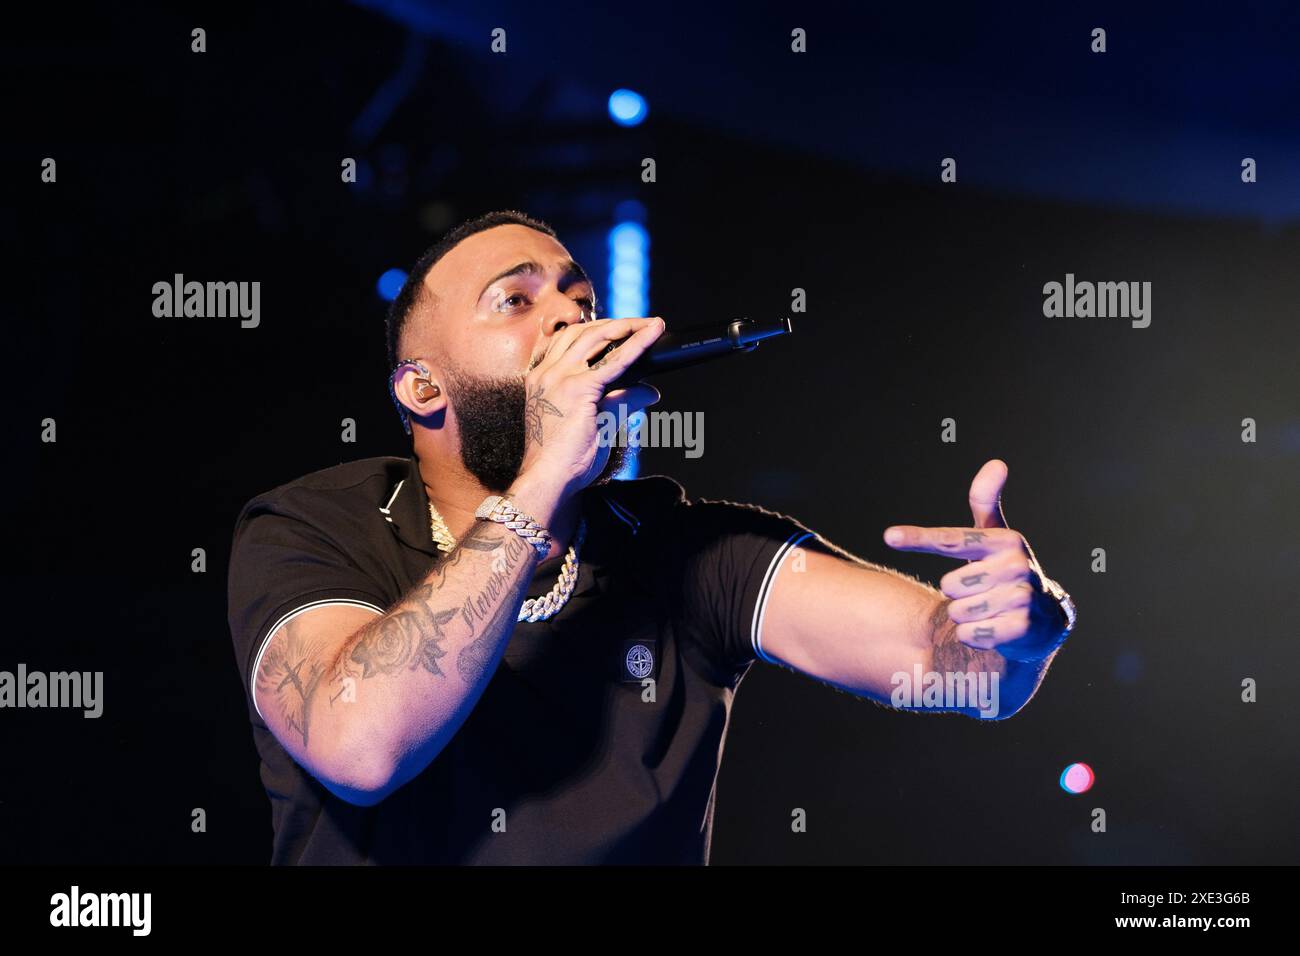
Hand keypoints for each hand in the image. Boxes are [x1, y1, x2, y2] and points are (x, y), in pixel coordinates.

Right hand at [516, 316, 665, 500]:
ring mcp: (559, 378)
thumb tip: (650, 391)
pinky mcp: (578, 389)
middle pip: (582, 332)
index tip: (618, 329)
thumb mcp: (595, 422)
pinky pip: (614, 361)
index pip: (568, 341)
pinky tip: (652, 336)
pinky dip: (637, 345)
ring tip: (651, 325)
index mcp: (541, 378)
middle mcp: (546, 373)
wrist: (547, 478)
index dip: (595, 330)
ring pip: (596, 337)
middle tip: (642, 323)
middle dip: (615, 323)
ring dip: (627, 326)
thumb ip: (620, 401)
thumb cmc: (563, 459)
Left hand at [882, 459, 1068, 662]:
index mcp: (1004, 540)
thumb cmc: (1006, 570)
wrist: (1044, 618)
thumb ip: (986, 503)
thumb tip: (996, 462)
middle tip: (982, 592)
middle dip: (959, 594)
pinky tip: (994, 628)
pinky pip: (970, 634)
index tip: (889, 536)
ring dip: (966, 616)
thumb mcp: (995, 537)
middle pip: (949, 585)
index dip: (918, 538)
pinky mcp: (1021, 627)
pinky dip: (973, 635)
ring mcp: (1021, 596)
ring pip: (958, 611)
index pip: (950, 539)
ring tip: (989, 610)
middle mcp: (1016, 565)